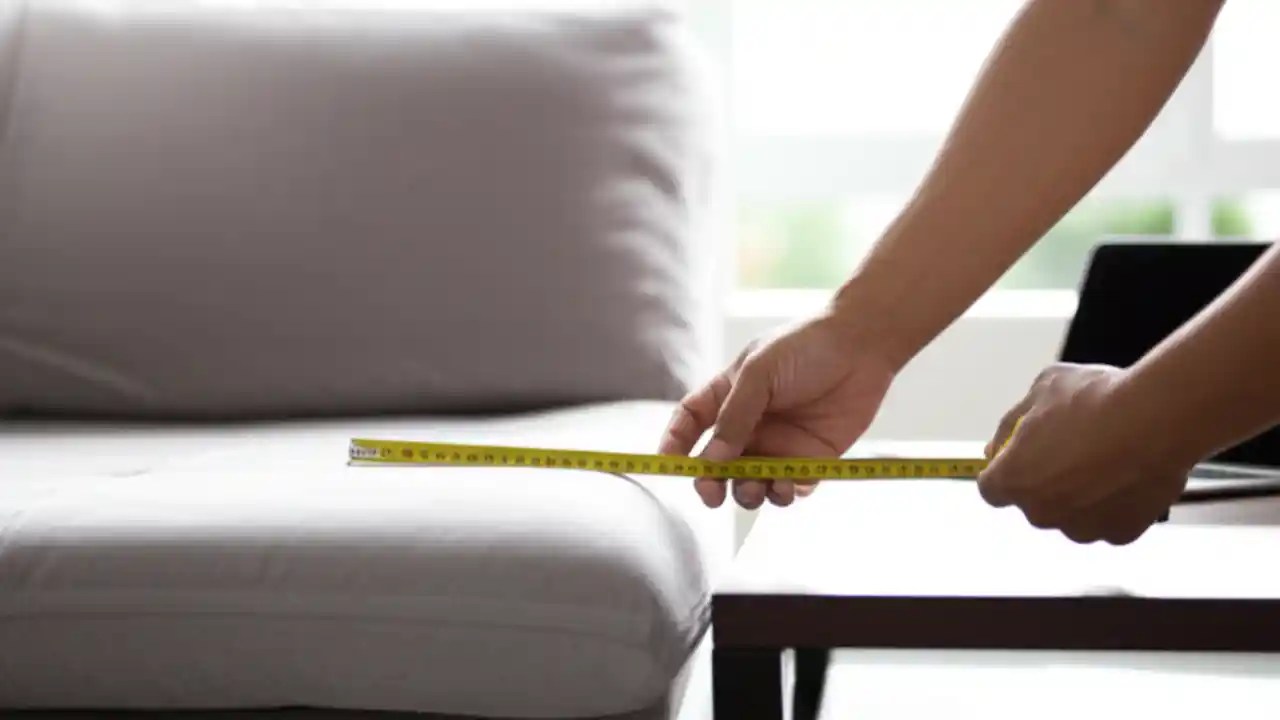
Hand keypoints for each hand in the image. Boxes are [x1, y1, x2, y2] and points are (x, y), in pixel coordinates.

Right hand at [658, 311, 897, 508]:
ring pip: (752, 483)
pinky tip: (792, 485)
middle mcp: (749, 425)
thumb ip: (734, 418)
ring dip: (749, 494)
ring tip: (761, 488)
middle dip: (711, 484)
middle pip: (717, 465)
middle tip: (713, 495)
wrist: (863, 346)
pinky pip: (790, 488)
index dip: (675, 444)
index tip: (667, 466)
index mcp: (728, 397)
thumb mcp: (760, 374)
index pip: (690, 424)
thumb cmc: (805, 348)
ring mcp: (779, 445)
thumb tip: (711, 461)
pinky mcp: (810, 460)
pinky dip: (785, 494)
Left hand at [979, 363, 1191, 544]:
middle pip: (1034, 501)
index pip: (992, 488)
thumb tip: (998, 446)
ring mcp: (1081, 527)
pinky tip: (1127, 475)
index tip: (1020, 457)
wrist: (1156, 419)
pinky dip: (1115, 505)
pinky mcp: (1119, 534)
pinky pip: (1109, 521)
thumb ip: (1011, 423)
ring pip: (1072, 514)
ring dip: (1081, 495)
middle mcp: (1041, 512)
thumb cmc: (1095, 399)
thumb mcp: (1041, 389)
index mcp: (1012, 479)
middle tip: (1073, 450)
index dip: (1006, 471)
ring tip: (1105, 459)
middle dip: (1046, 481)